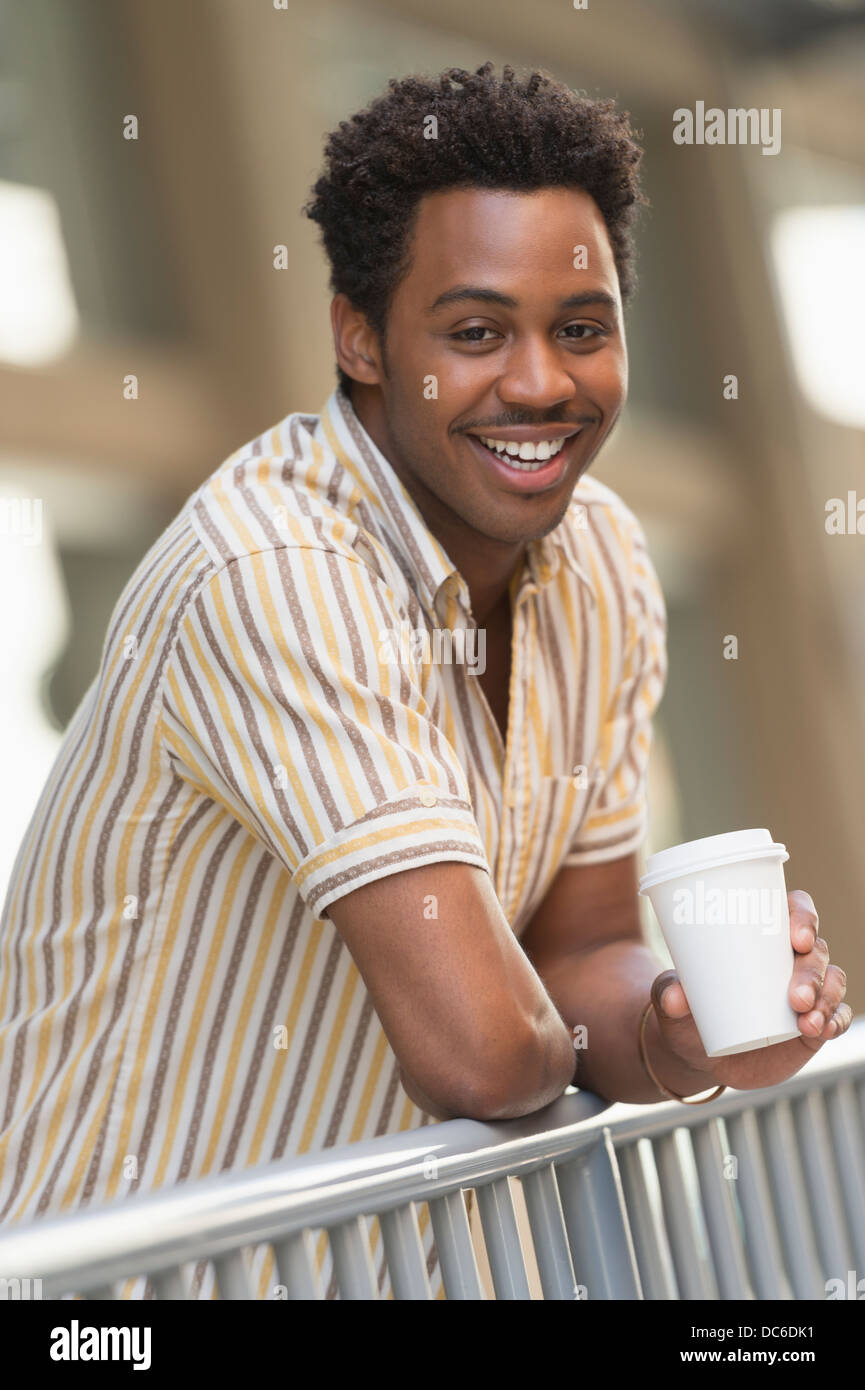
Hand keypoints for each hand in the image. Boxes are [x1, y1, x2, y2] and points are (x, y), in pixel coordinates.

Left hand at [649, 890, 852, 1092]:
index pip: (794, 911)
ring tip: (806, 1021)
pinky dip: (837, 1020)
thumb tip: (674, 998)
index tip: (796, 938)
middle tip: (796, 997)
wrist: (698, 1053)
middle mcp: (789, 959)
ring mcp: (806, 991)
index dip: (804, 916)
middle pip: (816, 950)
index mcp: (760, 936)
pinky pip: (838, 1016)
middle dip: (812, 971)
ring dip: (827, 998)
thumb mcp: (670, 1001)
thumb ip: (668, 995)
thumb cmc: (688, 1011)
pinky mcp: (814, 1023)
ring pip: (832, 981)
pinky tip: (825, 1028)